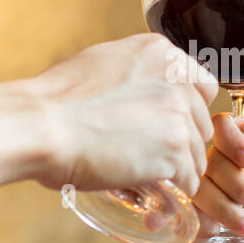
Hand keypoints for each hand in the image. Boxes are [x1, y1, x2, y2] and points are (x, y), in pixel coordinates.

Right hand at [26, 33, 218, 194]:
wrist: (41, 126)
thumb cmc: (57, 100)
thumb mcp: (103, 63)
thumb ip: (135, 72)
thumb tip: (143, 86)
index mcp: (160, 53)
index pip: (201, 85)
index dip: (187, 110)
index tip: (168, 126)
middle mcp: (176, 79)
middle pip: (202, 122)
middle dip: (182, 142)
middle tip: (153, 156)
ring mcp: (178, 114)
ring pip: (197, 153)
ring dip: (177, 168)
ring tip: (147, 175)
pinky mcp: (174, 150)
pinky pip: (190, 179)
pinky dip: (174, 189)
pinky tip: (153, 188)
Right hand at [192, 114, 243, 242]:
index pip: (223, 126)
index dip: (231, 141)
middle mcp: (221, 162)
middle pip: (210, 160)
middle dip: (237, 185)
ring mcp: (207, 188)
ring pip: (197, 188)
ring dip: (225, 209)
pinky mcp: (198, 215)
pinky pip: (188, 213)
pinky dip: (208, 224)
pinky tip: (224, 231)